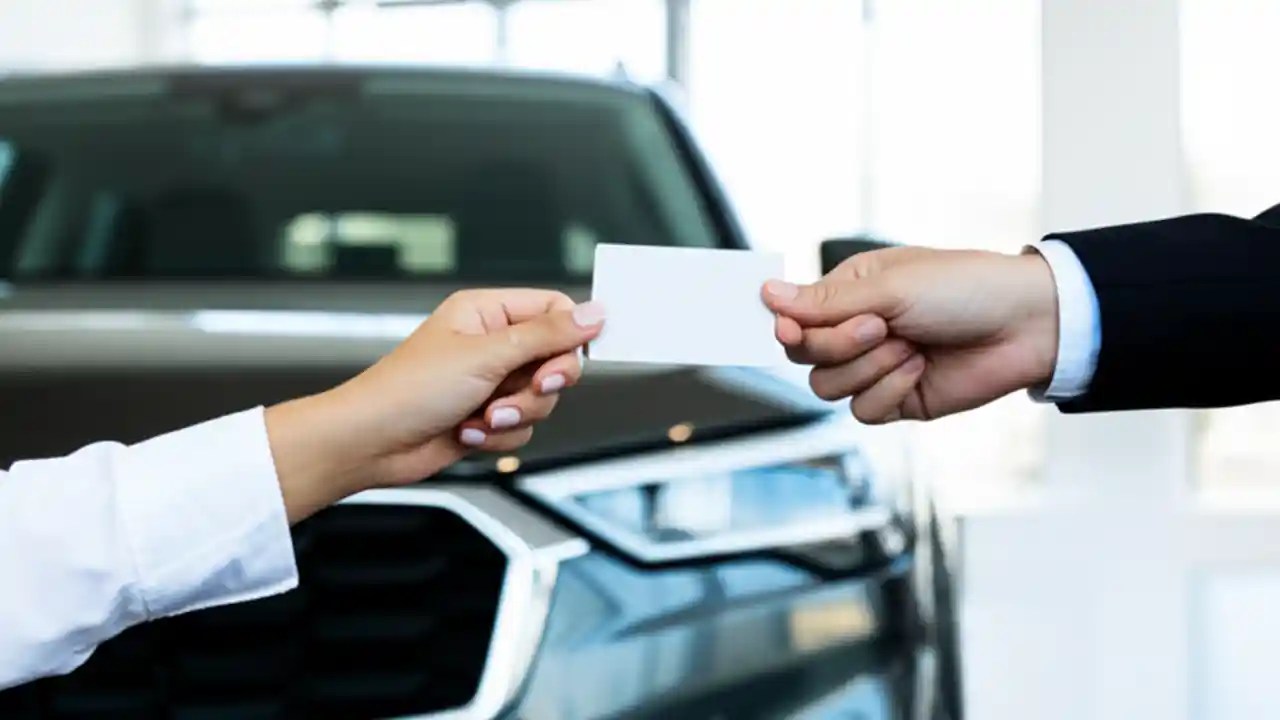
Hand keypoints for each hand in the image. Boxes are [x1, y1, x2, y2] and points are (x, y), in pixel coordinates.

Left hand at [266, 289, 604, 521]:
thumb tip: (593, 313)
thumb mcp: (486, 355)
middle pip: (555, 358)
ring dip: (516, 414)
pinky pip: (522, 427)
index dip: (571, 333)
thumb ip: (546, 335)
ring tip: (482, 416)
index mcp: (486, 312)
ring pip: (542, 399)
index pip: (553, 308)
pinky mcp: (486, 417)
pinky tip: (466, 430)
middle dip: (541, 383)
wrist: (371, 443)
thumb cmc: (408, 390)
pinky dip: (499, 435)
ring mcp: (489, 382)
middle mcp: (491, 344)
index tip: (574, 357)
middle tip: (529, 388)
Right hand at [762, 247, 1057, 423]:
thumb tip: (768, 294)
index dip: (786, 326)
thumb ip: (825, 302)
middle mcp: (857, 329)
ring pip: (827, 388)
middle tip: (878, 326)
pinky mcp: (897, 399)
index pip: (794, 316)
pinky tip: (918, 369)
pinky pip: (863, 411)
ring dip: (868, 368)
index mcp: (850, 291)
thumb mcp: (889, 287)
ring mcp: (876, 367)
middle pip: (803, 356)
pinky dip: (888, 390)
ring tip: (908, 346)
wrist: (1027, 326)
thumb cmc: (965, 288)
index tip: (788, 329)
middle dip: (836, 345)